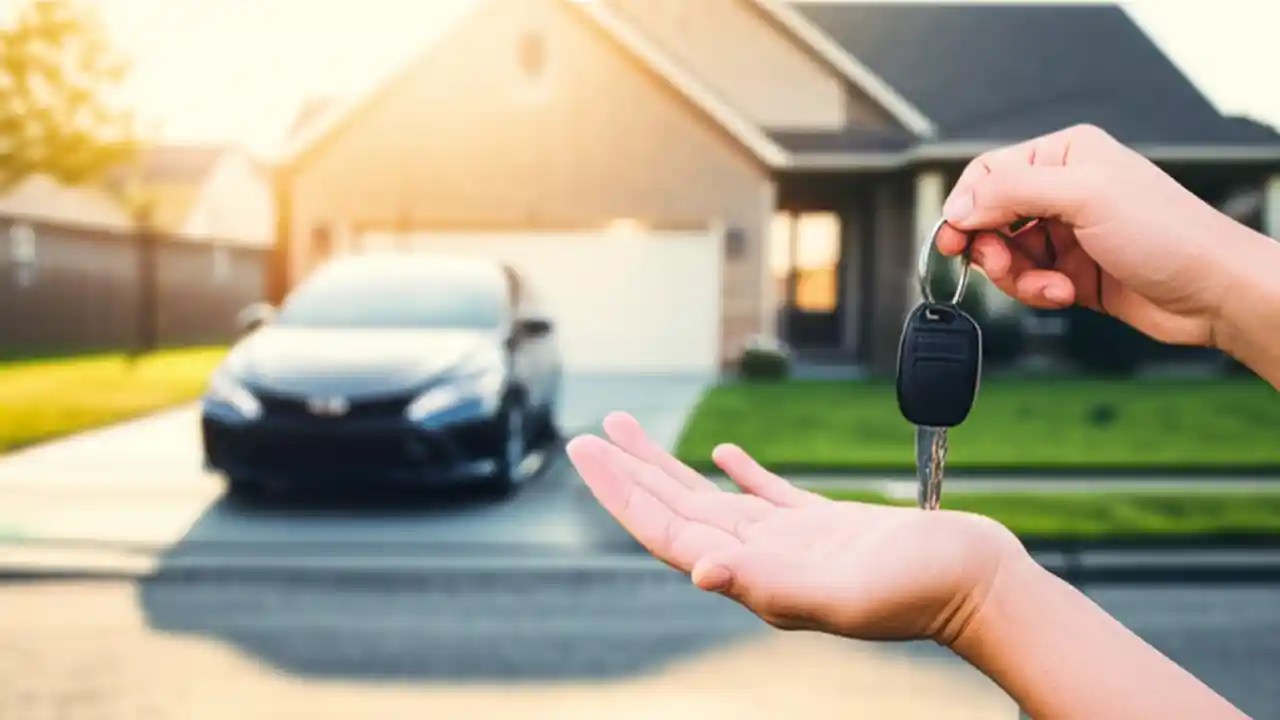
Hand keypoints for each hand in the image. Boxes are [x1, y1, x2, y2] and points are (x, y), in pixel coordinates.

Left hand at [567, 412, 1025, 644]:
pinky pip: (766, 493)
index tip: (584, 452)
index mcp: (756, 573)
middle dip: (629, 472)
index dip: (621, 493)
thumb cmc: (922, 592)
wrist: (981, 585)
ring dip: (668, 466)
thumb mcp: (843, 590)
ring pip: (712, 497)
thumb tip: (700, 571)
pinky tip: (720, 454)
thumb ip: (770, 582)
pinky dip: (738, 472)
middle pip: (677, 510)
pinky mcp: (824, 525)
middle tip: (591, 432)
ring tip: (632, 432)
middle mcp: (763, 557)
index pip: (667, 529)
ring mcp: (792, 541)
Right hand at [938, 124, 1256, 346]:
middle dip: (991, 247)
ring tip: (1049, 286)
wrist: (1212, 291)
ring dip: (1018, 276)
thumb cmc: (1167, 233)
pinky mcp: (1071, 272)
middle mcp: (1062, 190)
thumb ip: (1013, 192)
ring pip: (1005, 255)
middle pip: (989, 217)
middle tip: (999, 266)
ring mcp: (1066, 233)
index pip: (988, 172)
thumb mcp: (1085, 196)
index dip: (965, 205)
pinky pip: (1027, 281)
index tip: (954, 237)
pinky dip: (1037, 292)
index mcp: (1065, 155)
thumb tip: (959, 206)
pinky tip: (1064, 294)